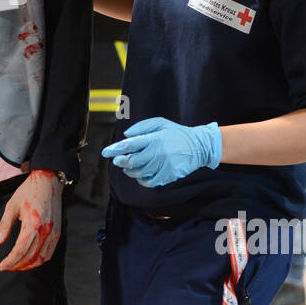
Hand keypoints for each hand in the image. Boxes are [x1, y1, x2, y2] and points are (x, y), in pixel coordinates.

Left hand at [0, 170, 61, 271]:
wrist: (48, 181)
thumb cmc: (28, 192)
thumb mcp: (12, 206)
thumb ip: (4, 225)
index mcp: (33, 223)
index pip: (20, 251)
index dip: (10, 261)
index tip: (1, 266)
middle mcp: (46, 230)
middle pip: (30, 257)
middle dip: (17, 265)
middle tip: (6, 266)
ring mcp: (54, 232)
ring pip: (41, 258)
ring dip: (28, 265)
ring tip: (16, 265)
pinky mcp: (57, 232)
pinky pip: (49, 252)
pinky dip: (39, 260)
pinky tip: (30, 259)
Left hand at [103, 118, 221, 187]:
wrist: (200, 147)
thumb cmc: (177, 133)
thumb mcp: (161, 123)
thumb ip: (142, 127)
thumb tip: (126, 136)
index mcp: (155, 139)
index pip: (130, 145)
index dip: (115, 149)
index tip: (105, 152)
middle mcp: (158, 154)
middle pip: (131, 161)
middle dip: (120, 162)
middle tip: (116, 161)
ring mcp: (163, 167)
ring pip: (138, 173)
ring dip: (130, 170)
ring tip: (129, 166)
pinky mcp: (168, 177)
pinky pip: (149, 182)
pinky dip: (141, 179)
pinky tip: (140, 174)